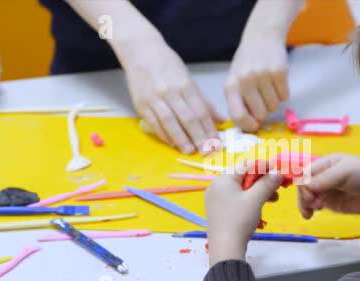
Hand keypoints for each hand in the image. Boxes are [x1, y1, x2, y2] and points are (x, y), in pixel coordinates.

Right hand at [120, 36, 222, 154]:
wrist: (140, 51)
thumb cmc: (168, 65)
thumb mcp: (189, 79)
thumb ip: (204, 101)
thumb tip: (220, 120)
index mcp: (185, 85)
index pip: (200, 111)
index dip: (209, 129)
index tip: (216, 142)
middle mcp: (170, 92)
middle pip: (187, 119)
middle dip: (198, 137)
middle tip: (206, 151)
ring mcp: (154, 98)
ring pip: (170, 122)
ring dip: (180, 139)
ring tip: (189, 150)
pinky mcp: (140, 104)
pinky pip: (154, 123)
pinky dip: (164, 134)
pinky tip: (172, 143)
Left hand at [206, 162, 283, 265]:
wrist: (225, 248)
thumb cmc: (239, 219)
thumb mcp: (256, 199)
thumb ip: (267, 183)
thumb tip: (278, 172)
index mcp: (223, 179)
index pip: (246, 166)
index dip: (264, 167)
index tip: (278, 170)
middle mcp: (217, 186)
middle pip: (244, 178)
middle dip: (263, 182)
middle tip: (279, 188)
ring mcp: (216, 200)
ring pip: (242, 190)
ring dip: (259, 193)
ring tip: (274, 200)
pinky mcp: (219, 211)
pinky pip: (236, 200)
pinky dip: (250, 202)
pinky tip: (260, 208)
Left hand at [225, 33, 289, 131]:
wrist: (261, 37)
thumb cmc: (246, 63)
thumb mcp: (235, 81)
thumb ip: (239, 103)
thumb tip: (252, 126)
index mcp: (231, 86)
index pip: (238, 116)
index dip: (248, 125)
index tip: (254, 126)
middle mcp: (245, 81)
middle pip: (261, 114)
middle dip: (264, 111)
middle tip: (262, 99)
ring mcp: (262, 76)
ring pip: (274, 106)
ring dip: (274, 101)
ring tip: (268, 87)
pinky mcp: (279, 72)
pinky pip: (285, 96)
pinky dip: (283, 93)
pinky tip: (276, 82)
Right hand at [298, 155, 359, 218]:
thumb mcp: (345, 171)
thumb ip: (324, 178)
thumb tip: (305, 186)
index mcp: (325, 163)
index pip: (304, 173)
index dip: (303, 184)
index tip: (309, 195)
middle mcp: (323, 177)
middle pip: (303, 187)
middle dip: (303, 196)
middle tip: (312, 205)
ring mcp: (326, 191)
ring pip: (306, 198)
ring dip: (305, 204)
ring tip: (311, 211)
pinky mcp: (331, 204)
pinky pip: (315, 206)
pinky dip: (311, 210)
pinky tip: (314, 213)